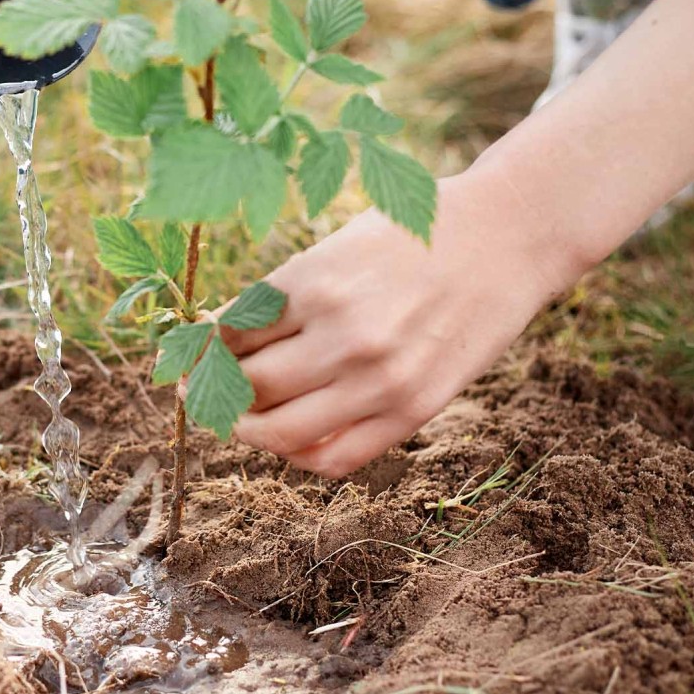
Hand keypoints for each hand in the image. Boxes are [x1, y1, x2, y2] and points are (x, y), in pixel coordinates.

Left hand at [225, 167, 580, 476]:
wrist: (505, 238)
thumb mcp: (335, 247)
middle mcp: (341, 334)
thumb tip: (217, 338)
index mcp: (313, 282)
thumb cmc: (412, 235)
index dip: (197, 353)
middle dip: (214, 391)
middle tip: (204, 390)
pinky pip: (334, 458)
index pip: (225, 336)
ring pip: (278, 432)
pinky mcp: (412, 410)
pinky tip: (291, 441)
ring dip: (247, 429)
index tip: (188, 358)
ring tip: (240, 419)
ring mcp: (378, 378)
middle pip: (246, 386)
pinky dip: (300, 457)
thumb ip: (281, 295)